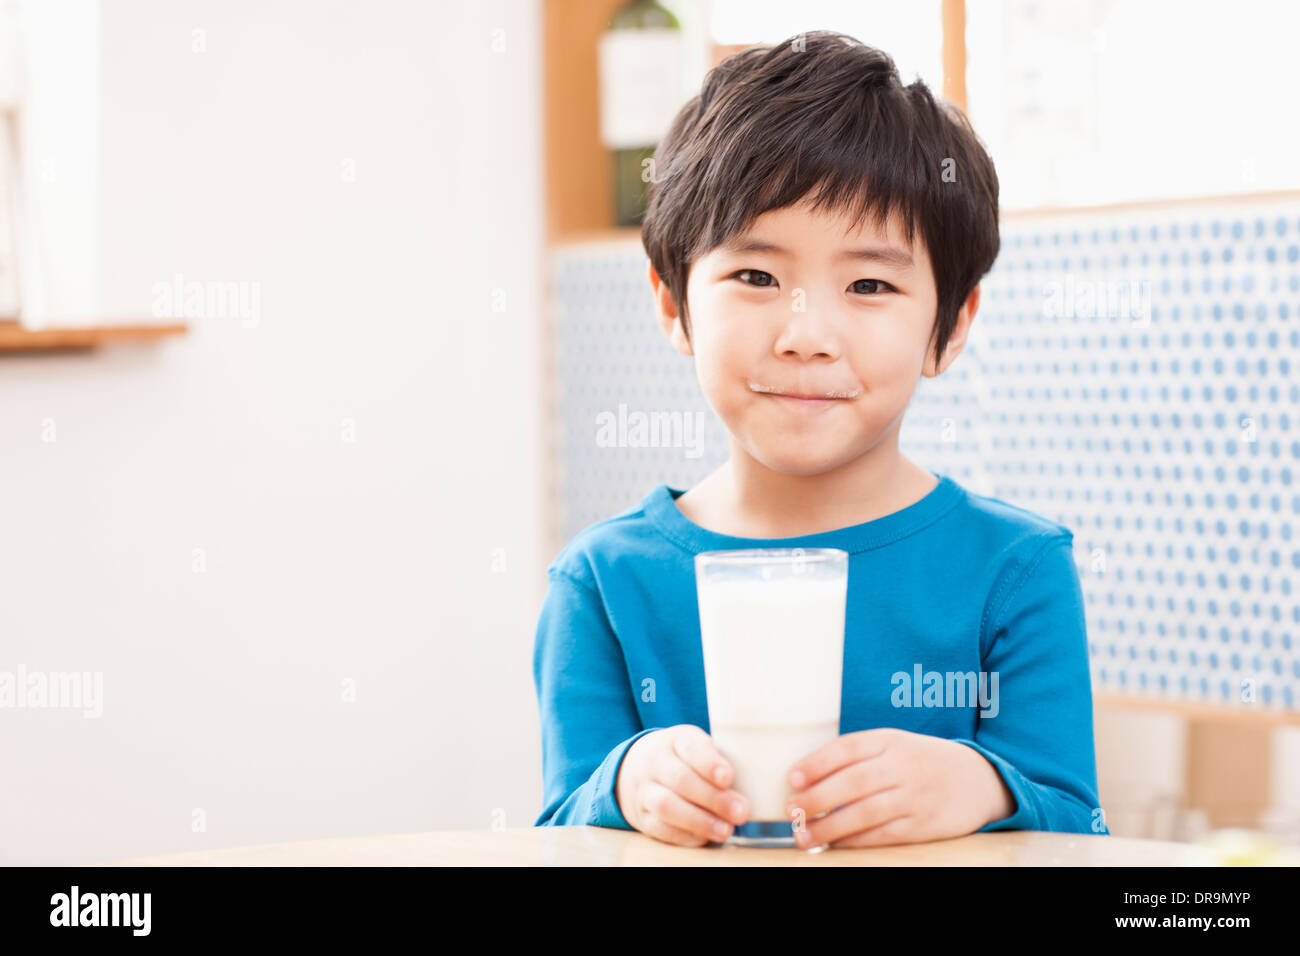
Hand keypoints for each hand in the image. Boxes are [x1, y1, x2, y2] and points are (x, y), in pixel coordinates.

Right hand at [614, 725, 750, 846]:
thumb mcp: (697, 746)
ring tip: (726, 830)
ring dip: (700, 821)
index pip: (690, 747)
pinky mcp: (642, 816)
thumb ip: (720, 760)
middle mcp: (656, 762)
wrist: (635, 768)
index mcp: (676, 740)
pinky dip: (685, 835)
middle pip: (681, 780)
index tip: (728, 778)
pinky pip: (661, 828)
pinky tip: (706, 838)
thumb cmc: (682, 758)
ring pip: (667, 805)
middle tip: (741, 811)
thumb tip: (759, 781)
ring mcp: (645, 790)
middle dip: (713, 798)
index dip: (709, 763)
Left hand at [783, 728, 1014, 848]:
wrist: (980, 780)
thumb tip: (809, 778)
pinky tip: (836, 845)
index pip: (848, 748)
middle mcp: (903, 766)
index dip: (816, 763)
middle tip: (791, 810)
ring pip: (865, 813)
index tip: (792, 778)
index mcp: (891, 740)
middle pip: (853, 782)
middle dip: (816, 798)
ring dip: (829, 827)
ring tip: (804, 836)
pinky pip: (883, 835)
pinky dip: (855, 841)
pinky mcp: (924, 825)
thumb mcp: (896, 745)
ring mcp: (915, 797)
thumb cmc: (923, 762)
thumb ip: (860, 756)